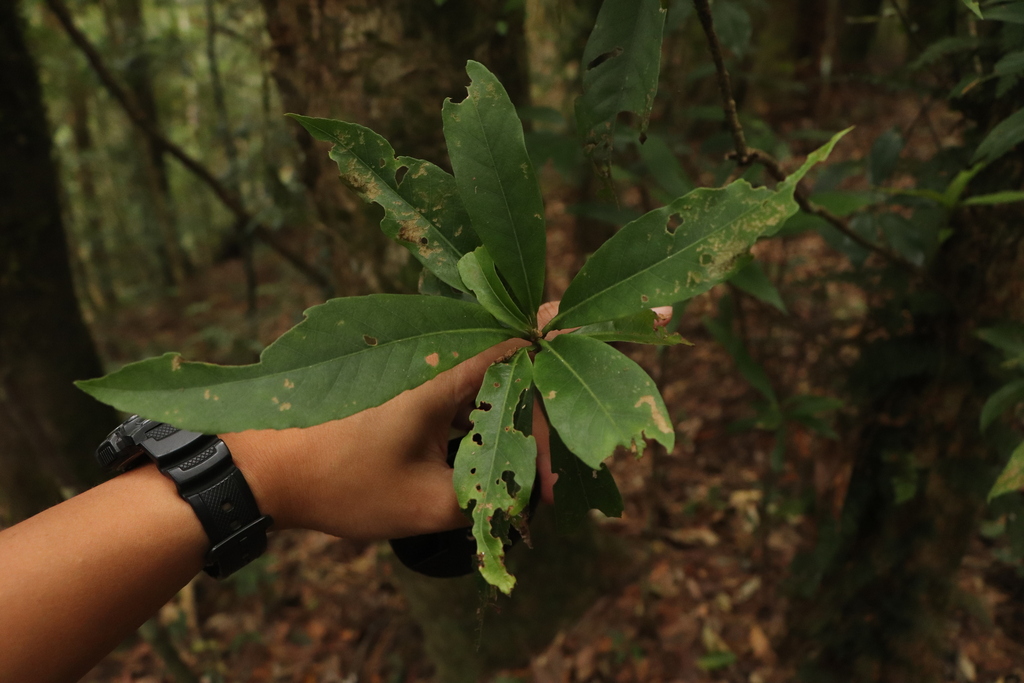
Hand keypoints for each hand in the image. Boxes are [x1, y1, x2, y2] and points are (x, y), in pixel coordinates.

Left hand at [226, 301, 670, 540]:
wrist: (258, 471)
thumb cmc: (336, 483)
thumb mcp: (424, 506)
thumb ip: (489, 494)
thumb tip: (525, 496)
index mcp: (446, 367)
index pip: (535, 335)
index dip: (592, 328)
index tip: (648, 318)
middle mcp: (439, 353)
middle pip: (524, 373)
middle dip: (547, 429)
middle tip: (545, 495)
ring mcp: (423, 366)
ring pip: (497, 389)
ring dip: (516, 434)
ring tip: (522, 496)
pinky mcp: (411, 383)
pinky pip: (469, 396)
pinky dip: (488, 428)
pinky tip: (489, 472)